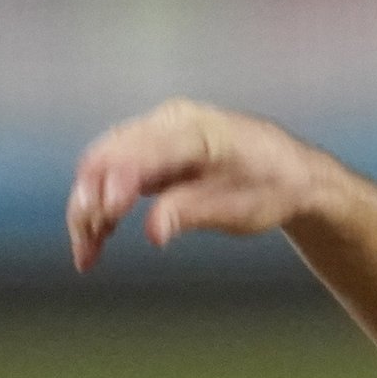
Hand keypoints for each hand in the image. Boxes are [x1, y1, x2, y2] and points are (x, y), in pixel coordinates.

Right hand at [66, 98, 331, 270]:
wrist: (290, 173)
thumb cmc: (270, 188)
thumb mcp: (241, 208)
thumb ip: (193, 212)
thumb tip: (153, 232)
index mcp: (201, 130)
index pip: (150, 149)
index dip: (122, 177)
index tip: (107, 212)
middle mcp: (170, 122)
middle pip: (111, 155)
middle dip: (92, 200)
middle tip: (86, 248)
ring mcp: (155, 132)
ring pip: (102, 165)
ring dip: (88, 208)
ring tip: (87, 255)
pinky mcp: (148, 149)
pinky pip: (111, 172)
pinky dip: (99, 206)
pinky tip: (95, 241)